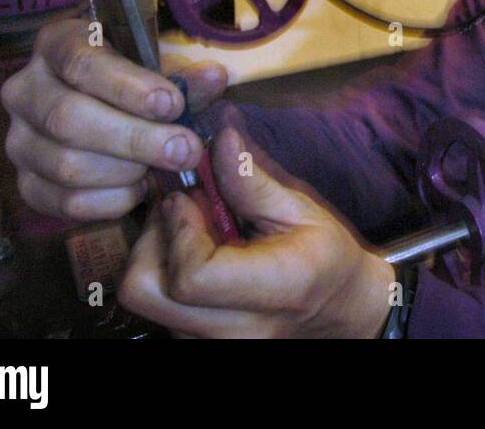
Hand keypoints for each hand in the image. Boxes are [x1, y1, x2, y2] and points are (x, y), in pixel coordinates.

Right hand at [0, 18, 227, 221]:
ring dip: (127, 171)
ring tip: (162, 167)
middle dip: (135, 138)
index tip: (172, 103)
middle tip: (185, 149)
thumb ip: (185, 78)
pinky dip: (111, 200)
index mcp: (55, 46)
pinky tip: (139, 187)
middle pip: (68, 118)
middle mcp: (24, 90)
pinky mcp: (27, 185)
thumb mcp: (158, 69)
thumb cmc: (136, 84)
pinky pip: (66, 202)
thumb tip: (215, 78)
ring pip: (67, 165)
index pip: (81, 62)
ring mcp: (19, 141)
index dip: (128, 87)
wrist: (105, 115)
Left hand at [119, 127, 395, 338]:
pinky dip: (165, 275)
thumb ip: (252, 182)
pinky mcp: (196, 345)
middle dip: (152, 241)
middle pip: (144, 292)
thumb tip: (218, 140)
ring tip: (193, 233)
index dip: (179, 229)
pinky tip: (196, 255)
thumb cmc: (325, 256)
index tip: (190, 196)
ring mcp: (212, 345)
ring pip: (145, 299)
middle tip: (180, 211)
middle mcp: (237, 331)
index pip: (190, 275)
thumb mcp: (300, 211)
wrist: (339, 309)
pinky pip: (156, 308)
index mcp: (274, 290)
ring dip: (158, 257)